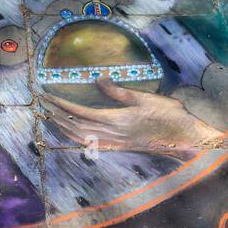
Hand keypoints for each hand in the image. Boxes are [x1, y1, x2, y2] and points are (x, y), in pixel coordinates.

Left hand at [44, 78, 223, 153]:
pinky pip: (92, 145)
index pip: (80, 112)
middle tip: (41, 106)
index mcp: (117, 119)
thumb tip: (98, 80)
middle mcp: (113, 134)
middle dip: (56, 116)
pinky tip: (72, 135)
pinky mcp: (121, 148)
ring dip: (63, 128)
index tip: (46, 97)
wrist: (186, 140)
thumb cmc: (171, 117)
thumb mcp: (146, 98)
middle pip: (75, 126)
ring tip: (50, 119)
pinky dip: (77, 139)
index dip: (61, 105)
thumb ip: (120, 92)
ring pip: (81, 138)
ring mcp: (116, 143)